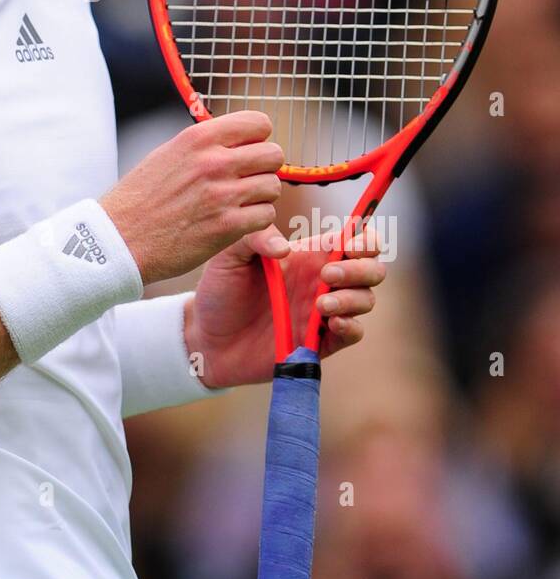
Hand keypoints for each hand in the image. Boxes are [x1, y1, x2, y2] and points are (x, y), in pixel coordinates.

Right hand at [100, 112, 284, 285]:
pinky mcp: (227, 226)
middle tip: (246, 182)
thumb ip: (205, 144)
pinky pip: (266, 216)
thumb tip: (240, 139)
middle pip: (273, 155)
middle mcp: (213, 161)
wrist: (120, 239)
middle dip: (263, 168)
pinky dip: (255, 221)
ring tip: (236, 204)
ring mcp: (222, 194)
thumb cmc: (141, 198)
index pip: (258, 123)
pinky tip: (234, 222)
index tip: (247, 152)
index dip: (258, 139)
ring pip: (273, 186)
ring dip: (260, 197)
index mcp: (198, 138)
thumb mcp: (169, 153)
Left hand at [184, 223, 386, 389]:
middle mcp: (321, 281)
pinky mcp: (319, 342)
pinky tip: (330, 322)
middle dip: (361, 268)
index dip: (363, 239)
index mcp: (307, 255)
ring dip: (353, 297)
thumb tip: (285, 247)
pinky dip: (351, 325)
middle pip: (371, 269)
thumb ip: (254, 236)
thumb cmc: (220, 291)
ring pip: (367, 300)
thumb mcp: (229, 254)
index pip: (354, 240)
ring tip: (320, 303)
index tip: (350, 244)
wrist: (206, 338)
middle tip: (328, 273)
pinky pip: (354, 333)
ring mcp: (323, 313)